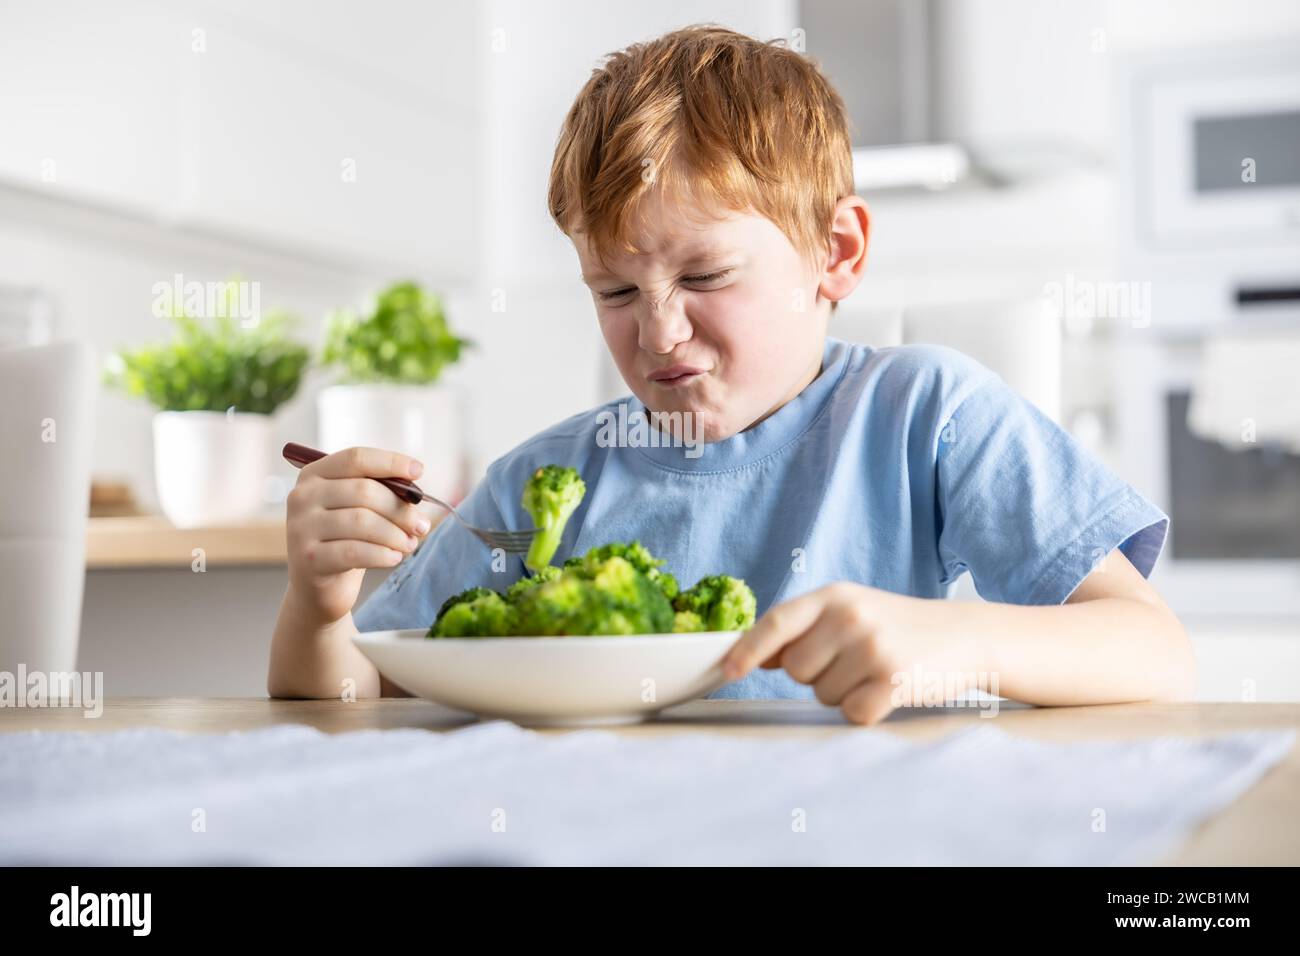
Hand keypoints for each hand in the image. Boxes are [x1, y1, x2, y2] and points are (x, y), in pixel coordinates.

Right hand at [285, 446, 432, 625]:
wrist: (318, 586)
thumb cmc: (345, 539)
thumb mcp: (358, 509)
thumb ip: (381, 492)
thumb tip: (414, 492)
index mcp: (314, 475)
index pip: (355, 458)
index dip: (390, 462)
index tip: (419, 471)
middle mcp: (302, 497)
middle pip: (363, 491)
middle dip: (400, 509)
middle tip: (421, 526)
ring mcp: (301, 528)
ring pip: (362, 522)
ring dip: (395, 534)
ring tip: (409, 544)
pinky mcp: (309, 558)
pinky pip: (355, 551)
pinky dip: (382, 554)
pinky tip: (394, 557)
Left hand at [721, 582, 977, 724]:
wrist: (962, 635)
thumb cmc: (895, 626)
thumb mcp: (848, 611)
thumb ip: (801, 629)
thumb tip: (746, 653)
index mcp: (834, 596)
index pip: (777, 622)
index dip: (747, 649)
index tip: (726, 670)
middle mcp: (851, 616)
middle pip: (794, 669)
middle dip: (814, 674)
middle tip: (850, 660)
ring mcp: (873, 647)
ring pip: (821, 695)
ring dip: (841, 692)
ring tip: (872, 670)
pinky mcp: (894, 680)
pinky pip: (852, 712)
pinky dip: (864, 709)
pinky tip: (887, 689)